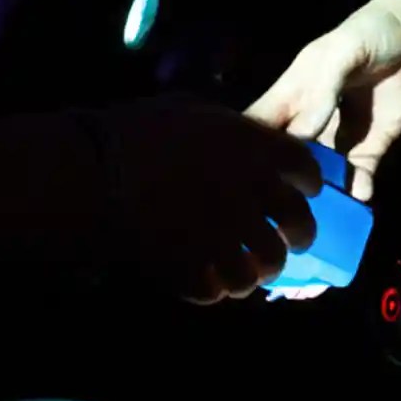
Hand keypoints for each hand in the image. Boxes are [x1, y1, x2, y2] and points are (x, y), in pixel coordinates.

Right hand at [98, 100, 321, 304]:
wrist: (94, 170)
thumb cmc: (137, 131)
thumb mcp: (189, 110)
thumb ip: (227, 127)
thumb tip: (242, 135)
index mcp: (253, 149)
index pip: (304, 170)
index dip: (306, 183)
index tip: (301, 191)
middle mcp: (251, 193)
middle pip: (298, 224)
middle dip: (297, 236)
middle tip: (285, 242)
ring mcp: (226, 234)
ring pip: (264, 265)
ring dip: (258, 270)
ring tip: (246, 272)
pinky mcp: (196, 266)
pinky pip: (219, 290)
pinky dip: (214, 289)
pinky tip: (206, 281)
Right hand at [247, 0, 400, 200]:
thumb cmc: (370, 33)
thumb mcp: (341, 54)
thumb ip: (321, 92)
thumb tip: (301, 136)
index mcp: (292, 94)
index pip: (260, 124)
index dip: (246, 146)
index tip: (237, 174)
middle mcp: (310, 120)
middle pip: (286, 156)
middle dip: (281, 178)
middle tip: (277, 205)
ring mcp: (340, 135)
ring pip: (321, 172)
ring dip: (319, 192)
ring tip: (315, 213)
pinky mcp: (372, 145)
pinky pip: (360, 173)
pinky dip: (359, 188)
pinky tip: (359, 198)